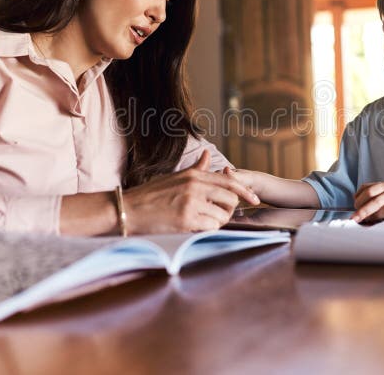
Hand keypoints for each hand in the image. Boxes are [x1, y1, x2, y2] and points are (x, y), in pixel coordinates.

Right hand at [122, 150, 259, 233]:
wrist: (128, 210)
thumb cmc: (151, 195)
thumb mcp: (175, 176)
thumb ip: (196, 168)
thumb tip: (207, 154)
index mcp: (193, 175)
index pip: (230, 182)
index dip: (246, 192)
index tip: (254, 199)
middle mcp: (195, 186)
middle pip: (231, 198)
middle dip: (230, 210)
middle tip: (219, 216)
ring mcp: (191, 202)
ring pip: (223, 215)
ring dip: (217, 222)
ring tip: (203, 222)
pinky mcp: (186, 219)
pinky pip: (211, 226)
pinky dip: (207, 229)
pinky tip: (195, 227)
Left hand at [351, 181, 383, 222]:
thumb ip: (374, 190)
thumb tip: (355, 197)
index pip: (368, 189)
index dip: (359, 198)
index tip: (354, 206)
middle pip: (372, 198)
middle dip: (361, 209)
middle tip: (354, 218)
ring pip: (381, 206)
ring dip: (371, 215)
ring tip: (366, 221)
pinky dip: (383, 217)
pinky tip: (379, 222)